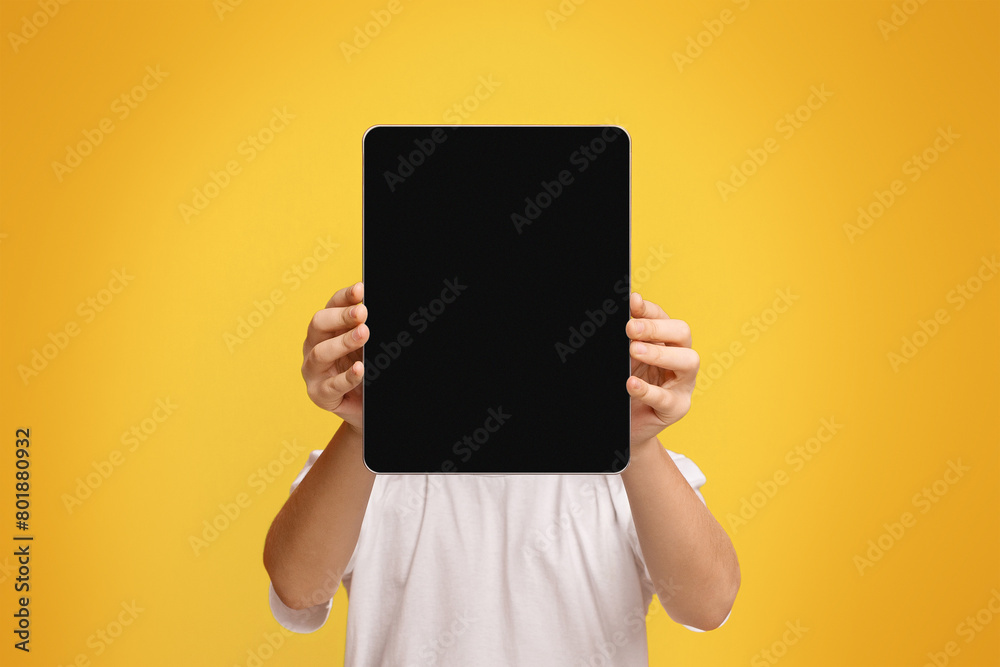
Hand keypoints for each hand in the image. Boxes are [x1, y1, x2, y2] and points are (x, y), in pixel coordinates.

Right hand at [301, 282, 368, 433]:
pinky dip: (347, 377)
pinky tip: (360, 369)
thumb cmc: (363, 366)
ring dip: (343, 342)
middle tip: (363, 313)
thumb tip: (370, 307)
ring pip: (320, 353)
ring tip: (364, 334)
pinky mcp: (318, 394)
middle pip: (319, 324)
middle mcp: (313, 345)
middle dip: (341, 316)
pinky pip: (331, 385)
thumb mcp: (365, 344)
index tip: (361, 290)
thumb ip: (363, 327)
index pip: (332, 305)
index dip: (345, 297)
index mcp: (325, 328)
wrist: (362, 404)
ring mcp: (312, 370)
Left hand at [625, 292, 699, 447]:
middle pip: (682, 333)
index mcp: (668, 342)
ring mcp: (684, 383)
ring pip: (688, 361)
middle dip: (656, 328)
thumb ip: (630, 339)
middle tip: (630, 329)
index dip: (649, 310)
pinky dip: (648, 390)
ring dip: (660, 354)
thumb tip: (627, 308)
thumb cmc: (631, 384)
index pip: (664, 318)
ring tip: (634, 351)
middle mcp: (681, 358)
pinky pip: (666, 398)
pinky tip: (631, 383)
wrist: (630, 421)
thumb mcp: (627, 358)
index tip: (632, 303)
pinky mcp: (678, 407)